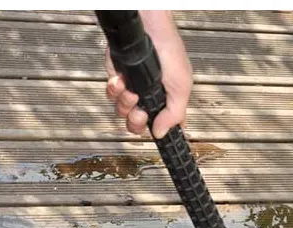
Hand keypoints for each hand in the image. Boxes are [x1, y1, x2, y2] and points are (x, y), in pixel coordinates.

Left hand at [104, 10, 192, 137]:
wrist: (148, 29)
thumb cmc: (169, 50)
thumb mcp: (182, 86)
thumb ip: (174, 113)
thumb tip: (161, 133)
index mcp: (166, 101)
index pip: (161, 126)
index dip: (156, 132)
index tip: (155, 133)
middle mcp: (148, 97)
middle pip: (136, 124)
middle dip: (135, 121)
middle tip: (139, 112)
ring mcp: (132, 88)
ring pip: (121, 111)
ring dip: (125, 103)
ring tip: (131, 91)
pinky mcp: (118, 78)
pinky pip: (111, 94)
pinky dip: (114, 89)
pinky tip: (121, 80)